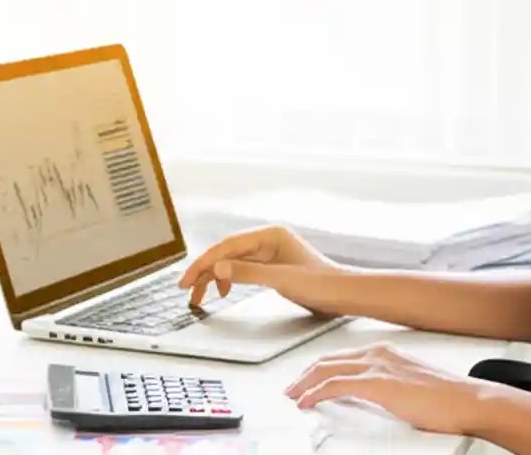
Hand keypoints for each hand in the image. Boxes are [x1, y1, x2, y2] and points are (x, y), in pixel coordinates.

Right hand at [177, 225, 348, 317]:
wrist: (343, 294)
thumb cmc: (320, 284)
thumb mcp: (280, 279)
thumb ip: (248, 273)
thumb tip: (218, 269)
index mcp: (270, 235)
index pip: (227, 246)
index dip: (204, 263)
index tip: (187, 279)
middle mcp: (268, 239)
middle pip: (227, 252)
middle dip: (205, 270)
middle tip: (186, 289)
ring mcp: (270, 251)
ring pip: (233, 262)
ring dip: (215, 276)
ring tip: (200, 295)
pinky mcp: (273, 265)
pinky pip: (243, 268)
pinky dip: (230, 279)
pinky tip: (224, 290)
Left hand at [283, 341, 486, 434]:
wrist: (468, 400)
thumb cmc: (447, 398)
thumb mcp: (410, 387)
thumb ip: (389, 387)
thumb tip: (374, 398)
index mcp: (386, 352)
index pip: (342, 357)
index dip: (319, 369)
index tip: (306, 380)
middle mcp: (378, 353)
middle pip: (328, 360)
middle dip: (305, 374)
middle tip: (291, 388)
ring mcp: (377, 366)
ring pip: (326, 369)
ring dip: (304, 383)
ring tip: (292, 395)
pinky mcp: (377, 383)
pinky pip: (335, 385)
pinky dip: (315, 393)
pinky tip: (307, 402)